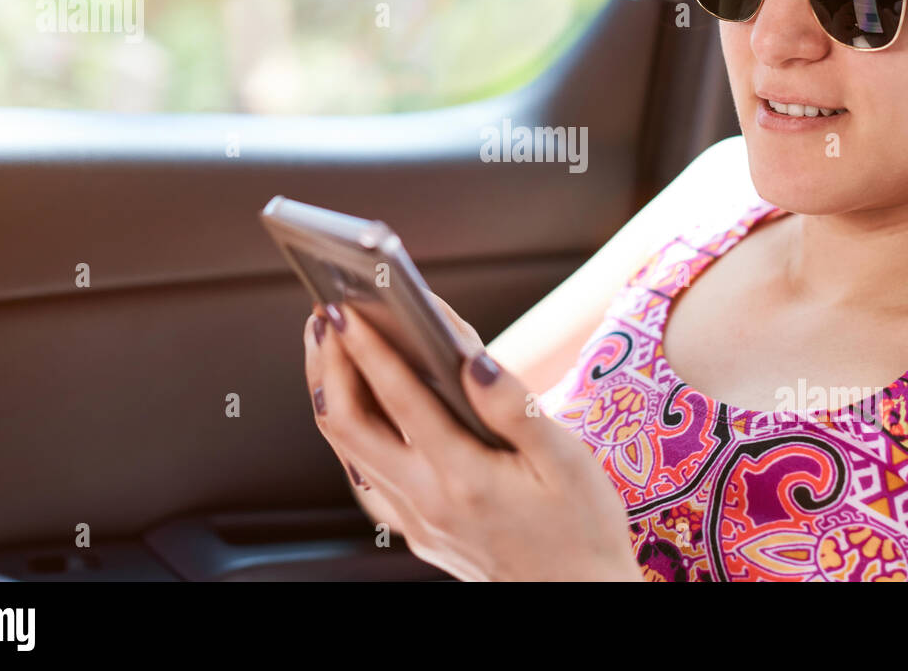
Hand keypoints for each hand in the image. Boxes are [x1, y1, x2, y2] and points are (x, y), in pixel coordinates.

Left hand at [302, 293, 641, 580]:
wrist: (582, 599)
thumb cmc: (584, 531)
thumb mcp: (567, 462)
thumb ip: (514, 407)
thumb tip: (471, 359)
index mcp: (465, 479)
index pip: (401, 402)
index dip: (369, 349)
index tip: (345, 308)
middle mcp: (429, 504)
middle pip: (349, 427)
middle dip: (329, 364)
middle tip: (323, 314)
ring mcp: (417, 523)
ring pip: (350, 452)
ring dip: (333, 395)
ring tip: (330, 347)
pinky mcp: (420, 533)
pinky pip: (367, 480)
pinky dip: (353, 436)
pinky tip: (360, 410)